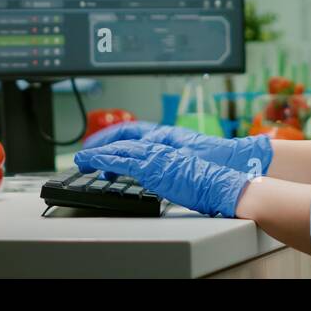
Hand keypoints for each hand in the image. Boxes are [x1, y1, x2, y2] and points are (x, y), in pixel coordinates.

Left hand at [83, 122, 271, 175]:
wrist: (228, 174)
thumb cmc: (216, 173)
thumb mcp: (190, 166)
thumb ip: (174, 166)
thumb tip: (165, 174)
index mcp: (169, 140)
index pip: (138, 135)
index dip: (119, 139)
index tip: (107, 146)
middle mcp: (160, 142)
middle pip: (124, 138)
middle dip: (103, 143)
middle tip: (88, 152)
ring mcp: (155, 152)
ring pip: (118, 147)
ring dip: (98, 152)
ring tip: (82, 158)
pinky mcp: (151, 166)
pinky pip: (119, 160)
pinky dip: (102, 160)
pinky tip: (91, 163)